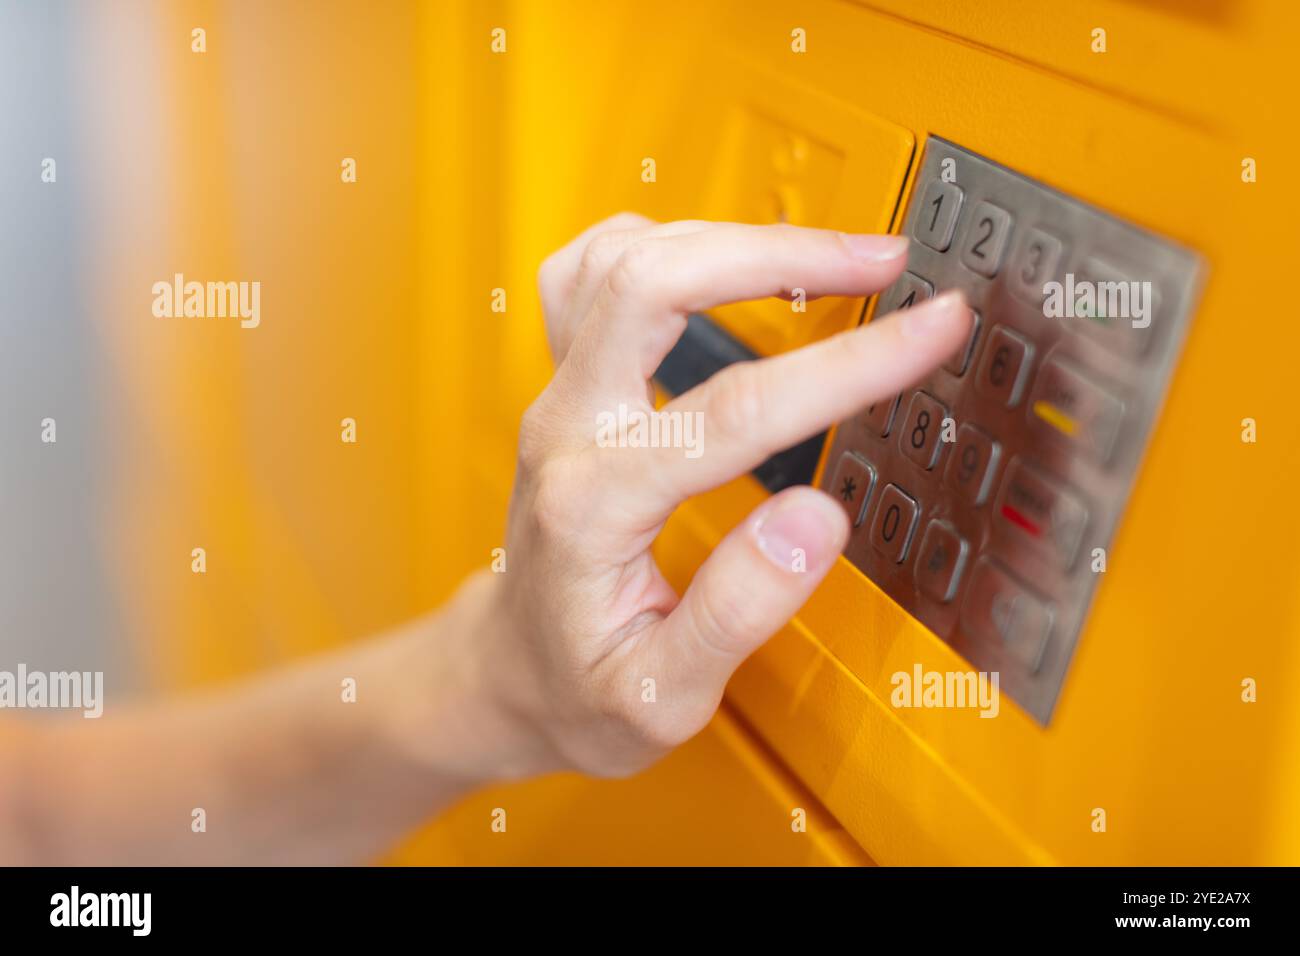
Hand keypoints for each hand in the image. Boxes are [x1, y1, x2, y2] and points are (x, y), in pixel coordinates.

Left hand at [478, 214, 969, 778]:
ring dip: (724, 235)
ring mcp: (560, 398)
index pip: (736, 410)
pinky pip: (593, 273)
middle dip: (780, 252)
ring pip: (618, 257)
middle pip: (652, 284)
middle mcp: (567, 430)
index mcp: (595, 506)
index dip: (848, 363)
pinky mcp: (567, 386)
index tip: (930, 329)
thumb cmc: (577, 690)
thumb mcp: (660, 695)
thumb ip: (740, 609)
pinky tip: (720, 255)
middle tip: (883, 258)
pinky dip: (665, 243)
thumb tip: (817, 519)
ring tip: (822, 249)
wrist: (509, 673)